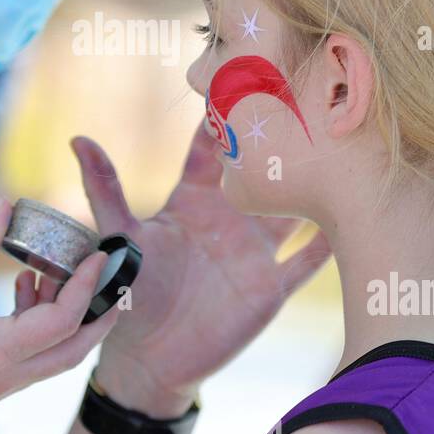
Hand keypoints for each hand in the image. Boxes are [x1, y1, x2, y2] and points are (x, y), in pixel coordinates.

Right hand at [0, 198, 120, 422]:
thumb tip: (4, 204)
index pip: (61, 322)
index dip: (86, 287)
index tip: (99, 257)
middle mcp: (0, 381)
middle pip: (72, 353)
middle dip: (98, 316)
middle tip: (110, 279)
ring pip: (50, 360)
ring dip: (63, 320)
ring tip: (52, 271)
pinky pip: (26, 364)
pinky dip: (36, 331)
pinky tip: (20, 290)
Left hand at [70, 122, 331, 416]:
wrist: (151, 358)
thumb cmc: (130, 292)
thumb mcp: (120, 237)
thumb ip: (104, 188)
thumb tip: (76, 137)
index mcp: (192, 200)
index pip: (211, 148)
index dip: (224, 116)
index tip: (242, 76)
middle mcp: (228, 218)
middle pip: (262, 171)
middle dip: (281, 140)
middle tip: (305, 99)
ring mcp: (252, 252)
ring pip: (293, 210)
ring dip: (314, 186)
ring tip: (342, 151)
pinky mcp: (270, 287)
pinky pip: (308, 260)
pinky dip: (331, 242)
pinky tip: (357, 215)